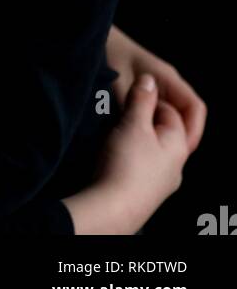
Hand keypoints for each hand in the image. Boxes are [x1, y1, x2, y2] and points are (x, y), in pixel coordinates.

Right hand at [63, 74, 188, 233]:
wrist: (111, 209)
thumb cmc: (126, 162)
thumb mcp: (134, 123)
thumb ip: (142, 99)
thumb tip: (149, 79)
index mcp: (178, 146)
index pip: (172, 111)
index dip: (151, 98)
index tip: (130, 94)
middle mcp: (174, 167)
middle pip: (161, 131)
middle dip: (142, 118)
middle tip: (120, 112)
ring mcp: (160, 183)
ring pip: (150, 149)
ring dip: (134, 138)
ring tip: (114, 133)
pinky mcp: (144, 194)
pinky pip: (139, 166)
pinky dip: (128, 156)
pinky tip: (114, 154)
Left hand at [106, 24, 206, 153]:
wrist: (98, 44)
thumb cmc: (110, 59)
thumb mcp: (120, 84)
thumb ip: (136, 104)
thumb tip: (150, 128)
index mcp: (168, 79)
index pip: (194, 107)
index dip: (193, 130)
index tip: (181, 149)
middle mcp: (170, 85)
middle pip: (187, 116)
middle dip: (180, 137)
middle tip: (166, 156)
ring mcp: (161, 91)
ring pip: (175, 118)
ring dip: (167, 134)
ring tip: (154, 150)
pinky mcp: (150, 98)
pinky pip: (161, 117)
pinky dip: (156, 129)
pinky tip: (143, 139)